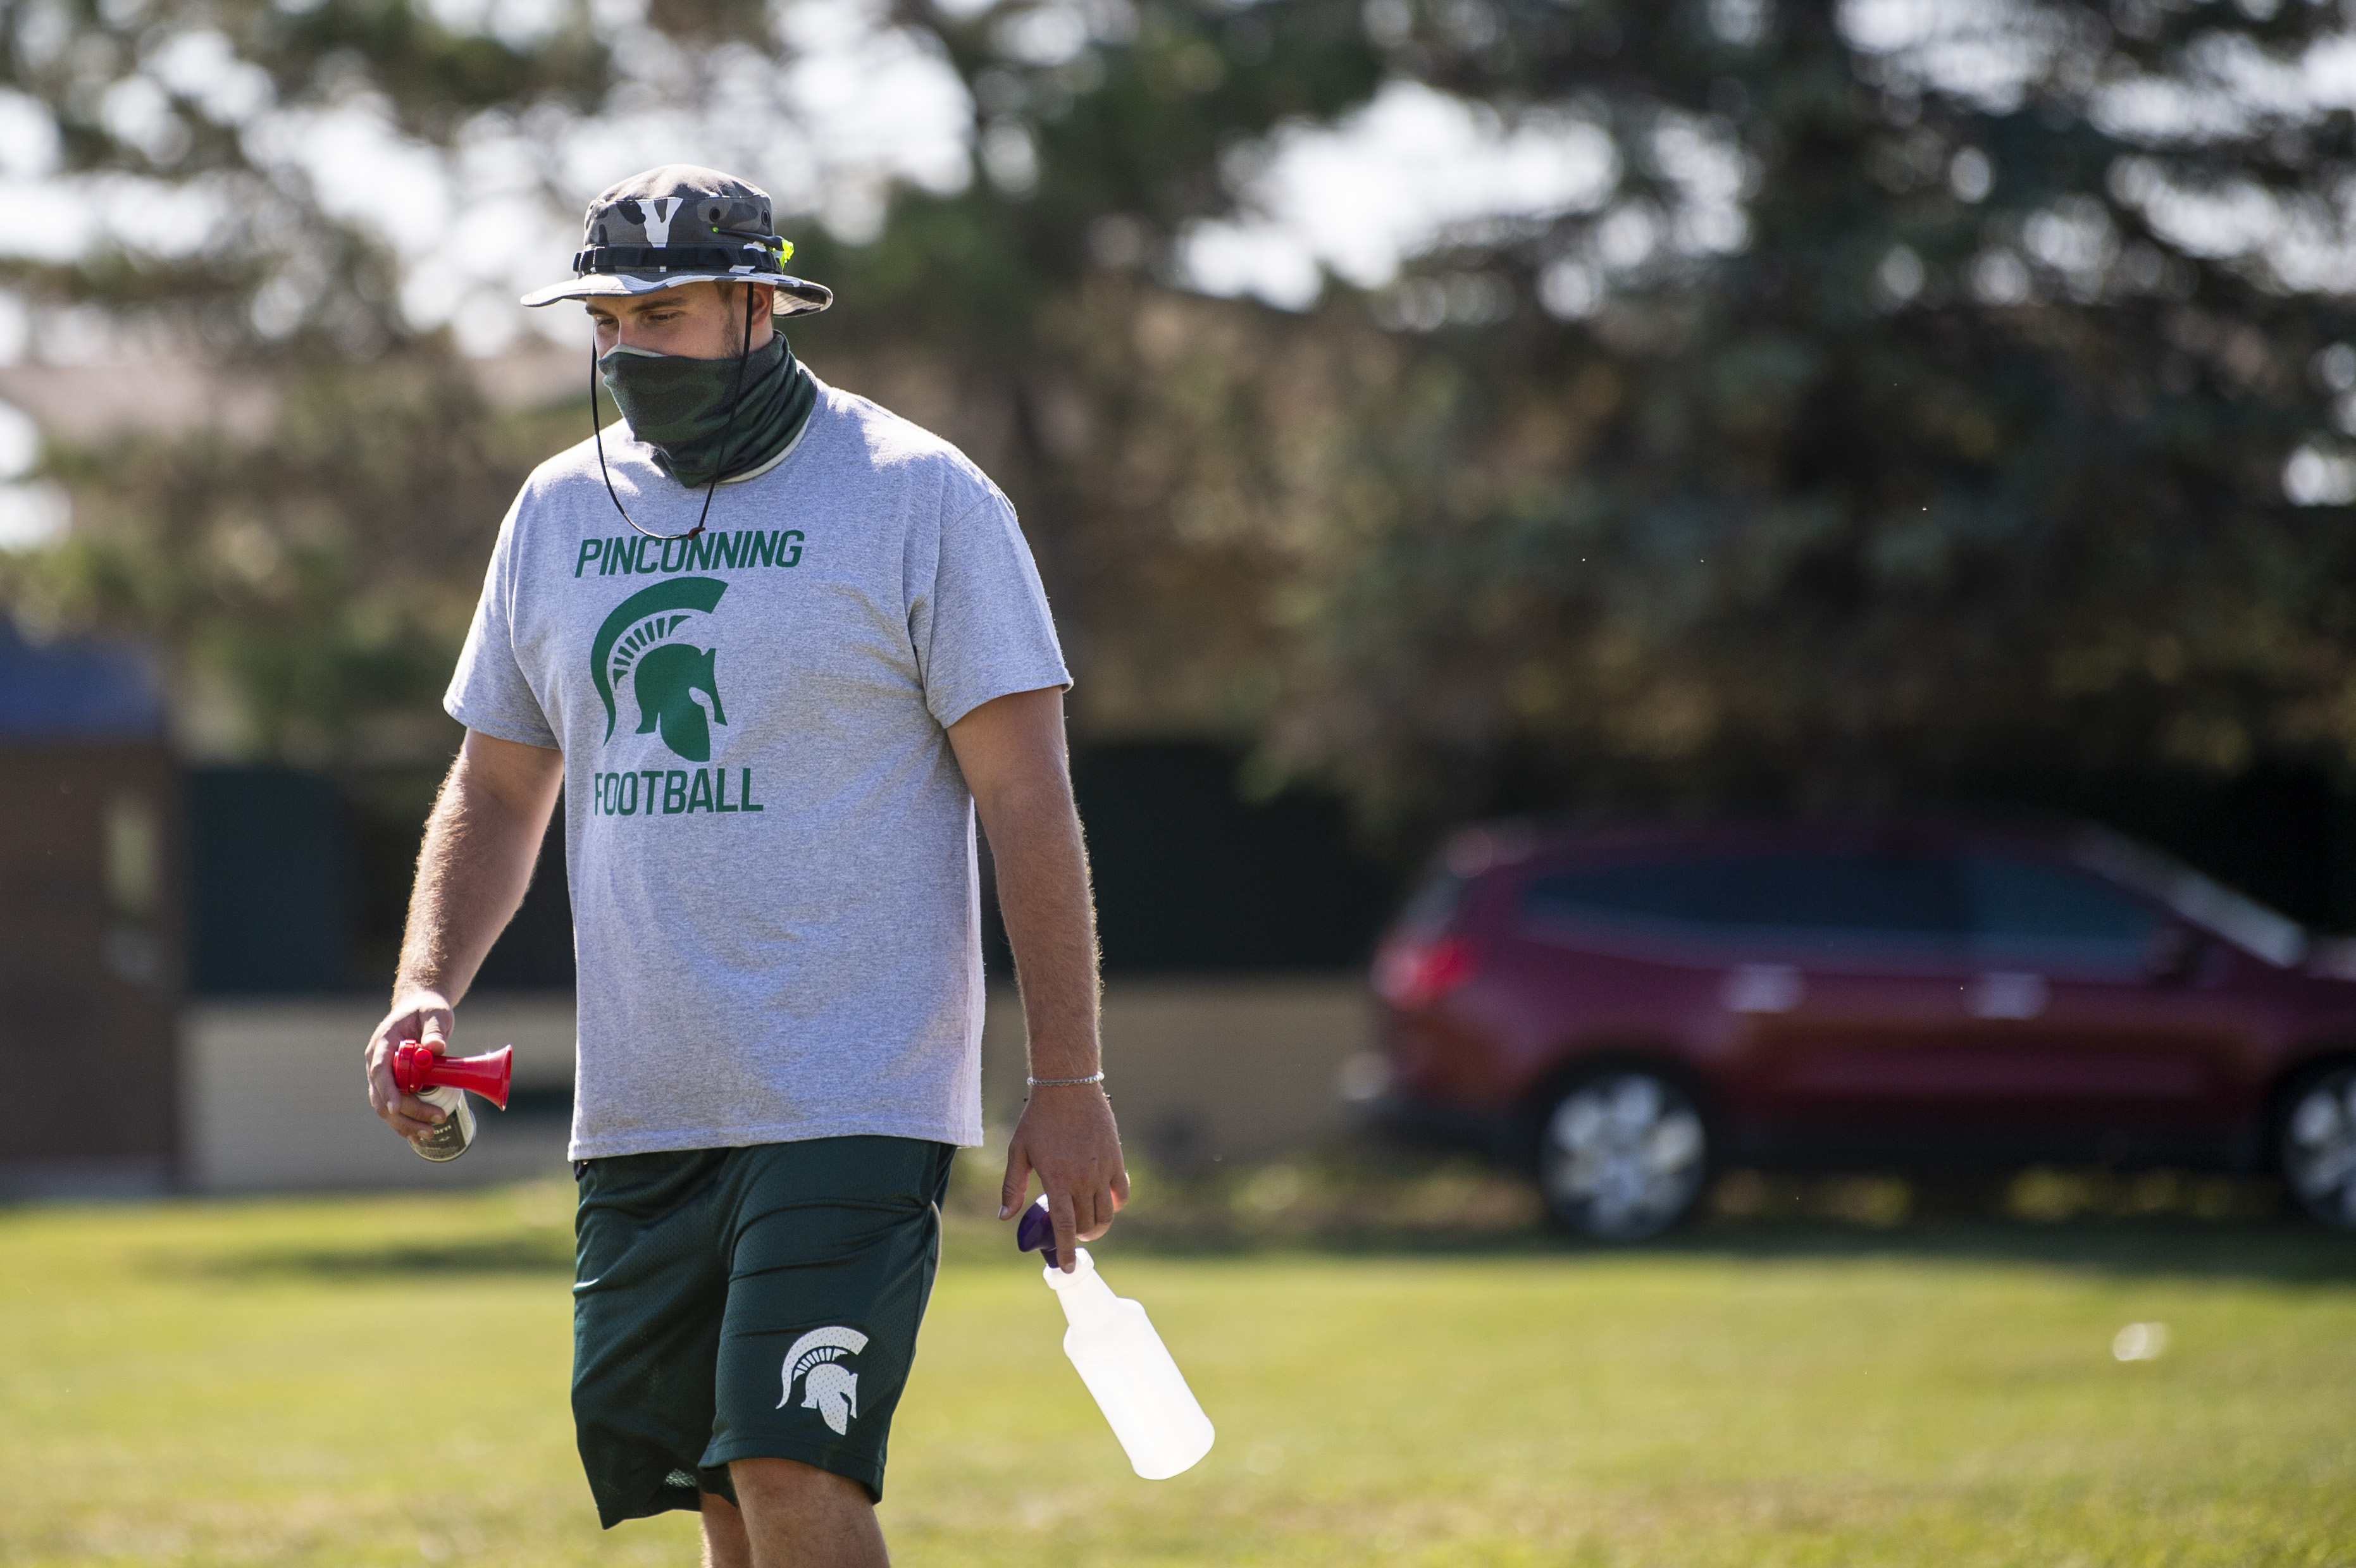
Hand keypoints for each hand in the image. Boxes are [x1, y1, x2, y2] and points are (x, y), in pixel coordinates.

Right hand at [364, 990, 454, 1141]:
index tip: (397, 1107)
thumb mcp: (434, 1013)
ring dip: (404, 1123)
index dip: (387, 1089)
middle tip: (435, 1121)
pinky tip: (417, 1136)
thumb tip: (437, 1047)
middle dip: (406, 1113)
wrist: (419, 1011)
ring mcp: (382, 1076)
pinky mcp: (392, 1085)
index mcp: (383, 1044)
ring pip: (385, 1107)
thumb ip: (435, 1028)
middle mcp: (376, 1063)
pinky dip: (403, 1123)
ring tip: (429, 1134)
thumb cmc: (426, 1011)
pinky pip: (393, 1108)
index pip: (380, 1070)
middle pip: (382, 1095)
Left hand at [999, 1085, 1127, 1271]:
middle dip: (1081, 1238)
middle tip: (1072, 1235)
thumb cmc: (1038, 1118)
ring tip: (1088, 1225)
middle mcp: (1082, 1180)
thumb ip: (1012, 1186)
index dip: (1067, 1251)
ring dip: (1098, 1226)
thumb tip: (1005, 1216)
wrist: (1068, 1087)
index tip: (1068, 1269)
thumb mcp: (1018, 1151)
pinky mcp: (1115, 1159)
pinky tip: (1105, 1203)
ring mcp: (1102, 1170)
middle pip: (1088, 1224)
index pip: (1065, 1227)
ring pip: (1107, 1214)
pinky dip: (1115, 1204)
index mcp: (1057, 1180)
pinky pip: (1121, 1192)